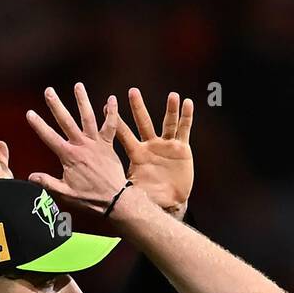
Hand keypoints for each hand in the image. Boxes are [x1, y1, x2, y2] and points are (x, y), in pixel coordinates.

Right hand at [25, 83, 128, 213]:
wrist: (114, 200)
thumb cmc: (90, 198)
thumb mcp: (65, 193)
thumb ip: (48, 183)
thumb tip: (30, 177)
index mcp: (69, 156)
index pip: (49, 137)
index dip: (39, 125)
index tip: (29, 113)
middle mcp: (82, 146)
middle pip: (66, 121)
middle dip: (56, 105)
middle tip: (48, 91)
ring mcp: (96, 143)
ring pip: (88, 117)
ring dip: (82, 101)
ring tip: (78, 85)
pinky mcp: (109, 144)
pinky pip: (111, 126)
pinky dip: (112, 113)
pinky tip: (111, 98)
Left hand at [118, 88, 194, 216]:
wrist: (170, 201)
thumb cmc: (149, 196)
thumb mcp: (133, 191)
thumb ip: (122, 186)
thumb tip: (105, 189)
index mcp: (137, 154)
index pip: (124, 135)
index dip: (117, 122)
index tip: (106, 107)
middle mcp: (151, 145)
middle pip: (144, 122)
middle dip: (138, 107)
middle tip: (132, 91)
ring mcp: (167, 145)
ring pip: (168, 123)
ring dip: (170, 109)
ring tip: (172, 95)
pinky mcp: (182, 148)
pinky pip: (184, 130)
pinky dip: (187, 117)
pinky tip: (188, 104)